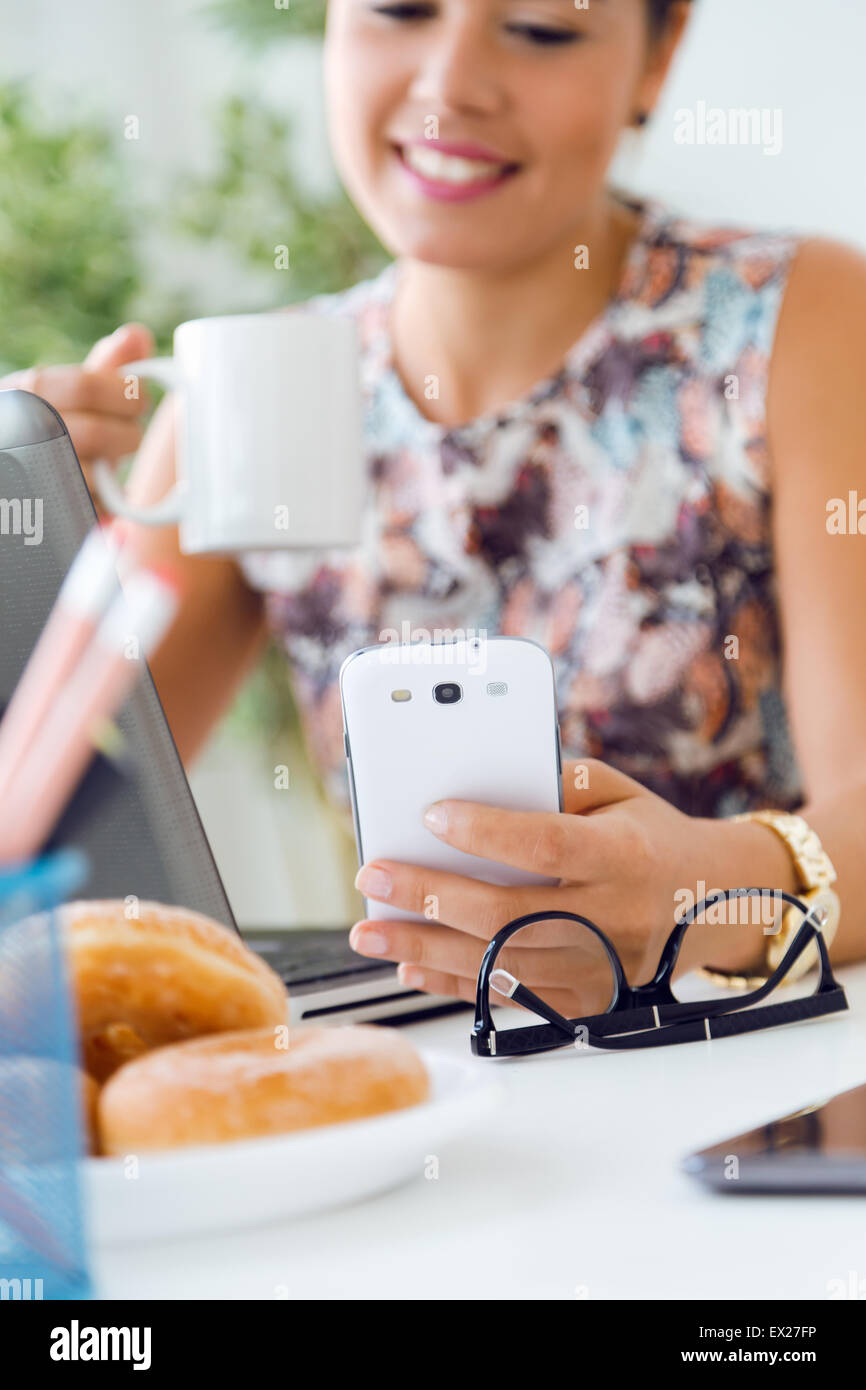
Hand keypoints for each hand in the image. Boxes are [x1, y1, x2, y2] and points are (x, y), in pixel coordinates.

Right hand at [0, 323, 154, 503]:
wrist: (13, 470)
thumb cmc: (41, 429)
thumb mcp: (59, 393)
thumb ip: (101, 369)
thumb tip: (138, 336)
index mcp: (23, 394)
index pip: (86, 387)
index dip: (126, 394)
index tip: (139, 400)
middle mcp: (21, 431)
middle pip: (95, 434)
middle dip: (127, 435)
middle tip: (130, 436)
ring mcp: (29, 473)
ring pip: (92, 478)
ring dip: (111, 474)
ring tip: (107, 465)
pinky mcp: (43, 512)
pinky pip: (88, 513)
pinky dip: (102, 507)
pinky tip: (97, 493)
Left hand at [349, 760, 797, 1013]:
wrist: (716, 903)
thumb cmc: (651, 834)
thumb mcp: (617, 792)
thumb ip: (554, 783)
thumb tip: (474, 784)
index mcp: (625, 856)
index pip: (547, 845)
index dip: (488, 832)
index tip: (431, 813)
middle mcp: (613, 919)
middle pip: (507, 914)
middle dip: (429, 896)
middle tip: (372, 876)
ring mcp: (600, 968)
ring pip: (498, 965)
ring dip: (425, 948)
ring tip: (368, 930)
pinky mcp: (588, 1000)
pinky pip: (510, 997)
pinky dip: (453, 983)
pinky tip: (410, 963)